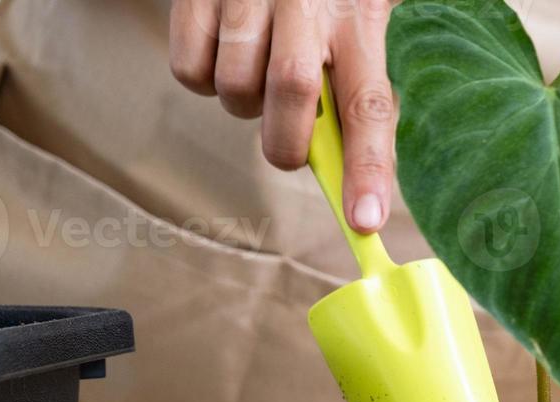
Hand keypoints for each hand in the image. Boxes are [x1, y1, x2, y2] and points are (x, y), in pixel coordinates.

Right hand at [168, 0, 395, 230]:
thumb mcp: (359, 24)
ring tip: (257, 78)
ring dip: (244, 107)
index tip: (364, 222)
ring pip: (234, 86)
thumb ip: (358, 91)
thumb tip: (360, 181)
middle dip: (287, 143)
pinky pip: (189, 70)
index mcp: (359, 16)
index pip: (369, 103)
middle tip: (288, 148)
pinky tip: (224, 52)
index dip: (367, 168)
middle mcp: (306, 0)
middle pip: (291, 92)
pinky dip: (203, 81)